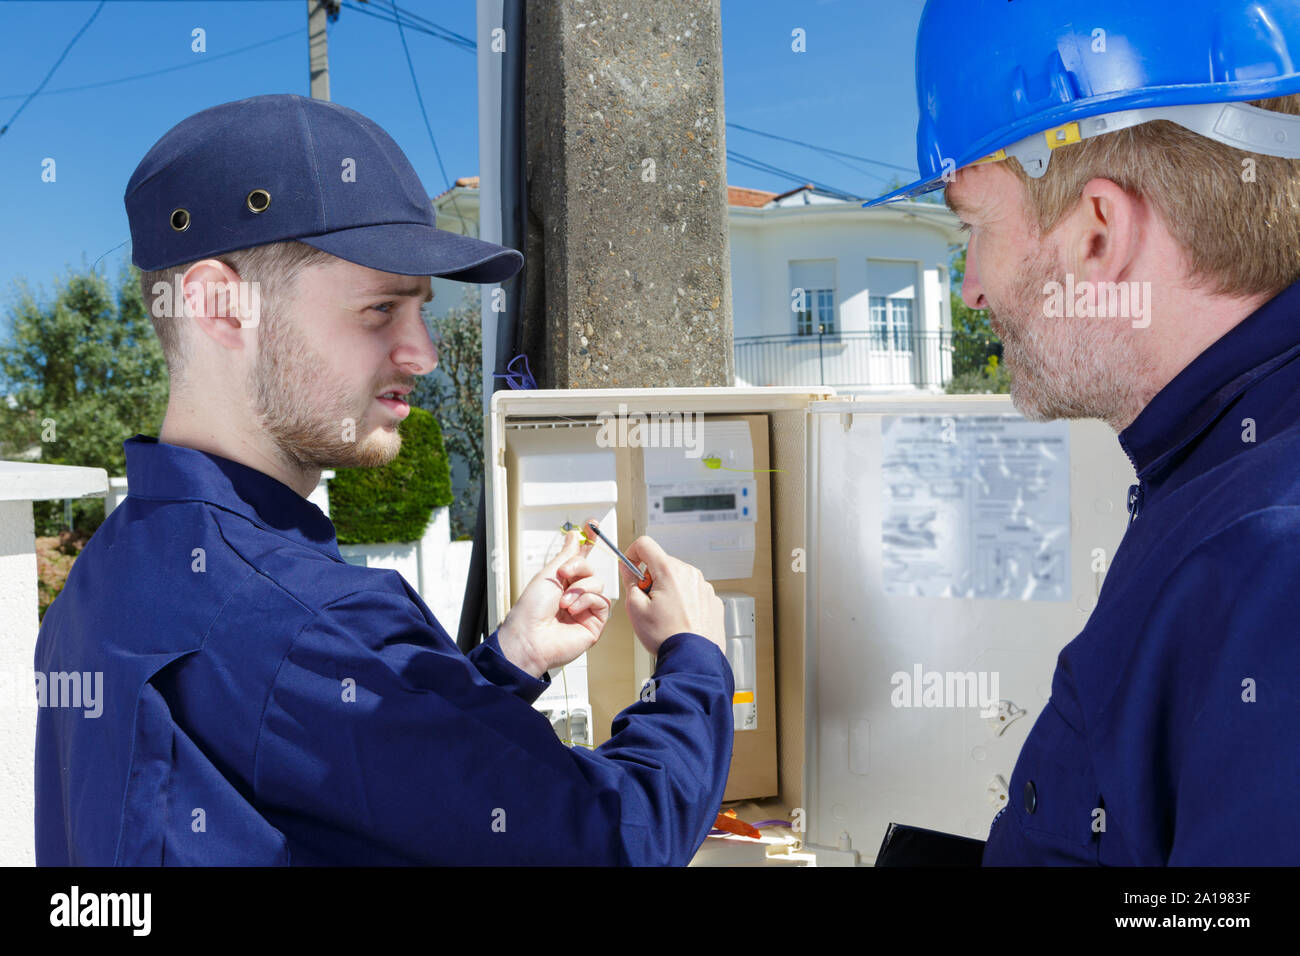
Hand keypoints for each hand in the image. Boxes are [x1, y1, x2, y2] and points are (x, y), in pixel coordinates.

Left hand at [497, 518, 611, 677]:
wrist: (530, 638)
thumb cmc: (531, 610)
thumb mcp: (548, 574)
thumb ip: (567, 555)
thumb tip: (575, 536)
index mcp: (562, 582)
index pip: (580, 558)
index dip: (588, 541)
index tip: (592, 524)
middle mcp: (575, 594)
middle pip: (590, 569)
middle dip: (578, 568)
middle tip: (563, 574)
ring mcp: (585, 608)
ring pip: (598, 583)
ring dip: (580, 589)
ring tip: (563, 603)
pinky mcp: (595, 623)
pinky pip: (602, 601)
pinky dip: (587, 601)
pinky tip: (572, 610)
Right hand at [618, 535, 724, 656]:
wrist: (693, 659)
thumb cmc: (666, 636)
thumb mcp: (635, 609)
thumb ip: (629, 582)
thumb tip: (628, 569)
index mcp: (669, 571)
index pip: (645, 544)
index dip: (632, 553)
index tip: (631, 567)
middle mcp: (690, 574)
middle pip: (662, 564)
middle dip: (651, 578)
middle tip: (647, 603)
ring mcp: (704, 586)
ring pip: (678, 579)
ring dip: (668, 590)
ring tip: (665, 616)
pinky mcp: (712, 600)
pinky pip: (693, 592)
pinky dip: (684, 601)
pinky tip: (679, 620)